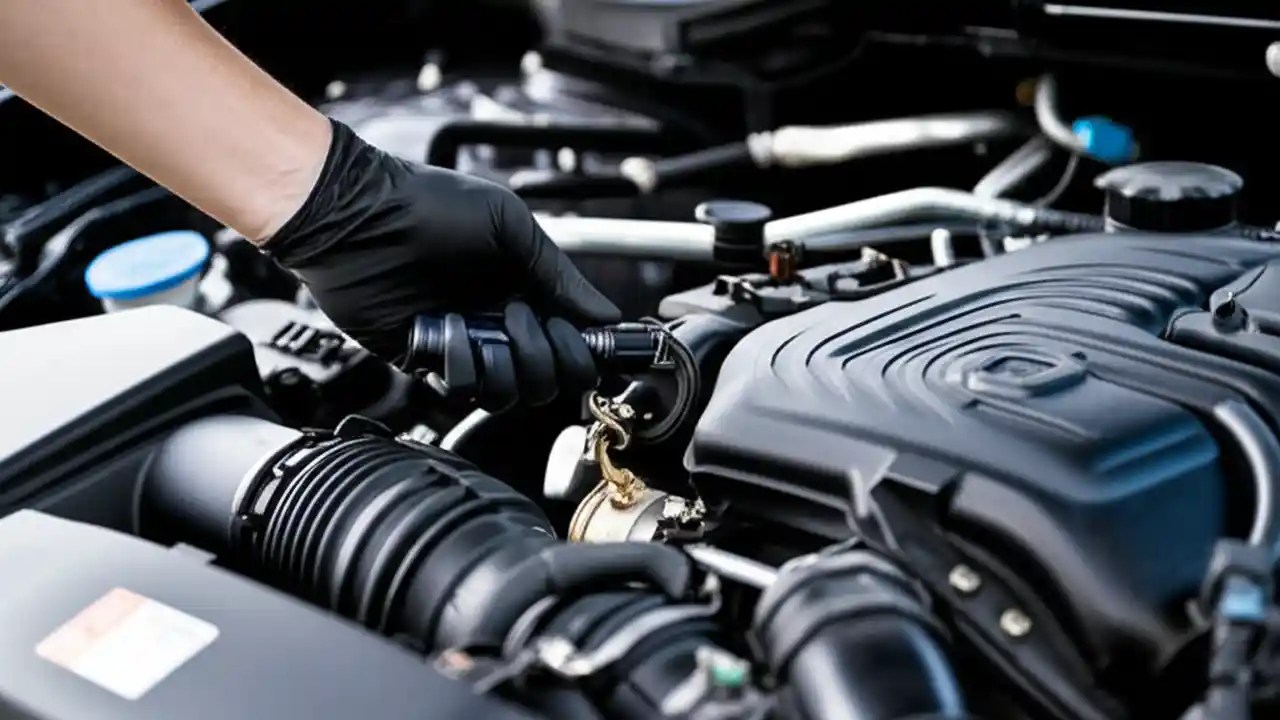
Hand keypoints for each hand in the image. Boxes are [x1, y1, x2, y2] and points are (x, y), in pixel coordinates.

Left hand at [265, 120, 619, 410]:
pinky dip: (459, 364)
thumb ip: (558, 273)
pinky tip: (444, 329)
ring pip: (509, 393)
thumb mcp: (508, 223)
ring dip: (501, 362)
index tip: (583, 339)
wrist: (355, 218)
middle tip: (522, 318)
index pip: (575, 343)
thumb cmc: (428, 204)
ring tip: (477, 322)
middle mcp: (501, 322)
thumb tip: (606, 314)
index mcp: (528, 289)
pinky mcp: (428, 360)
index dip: (585, 350)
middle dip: (545, 357)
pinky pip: (461, 389)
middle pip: (548, 379)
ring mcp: (467, 344)